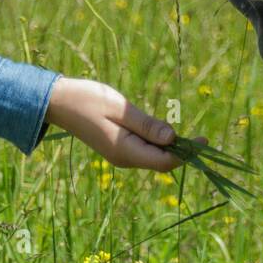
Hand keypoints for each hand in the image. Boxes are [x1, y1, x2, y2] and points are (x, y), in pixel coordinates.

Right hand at [47, 77, 200, 171]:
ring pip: (154, 156)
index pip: (165, 162)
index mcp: (125, 151)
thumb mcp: (121, 109)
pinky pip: (144, 149)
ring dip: (171, 146)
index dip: (187, 153)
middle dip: (182, 151)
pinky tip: (163, 130)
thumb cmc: (88, 100)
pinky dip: (158, 141)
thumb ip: (147, 125)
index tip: (204, 140)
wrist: (59, 102)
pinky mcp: (118, 147)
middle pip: (162, 162)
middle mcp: (125, 158)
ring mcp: (121, 154)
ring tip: (186, 131)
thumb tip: (173, 138)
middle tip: (201, 135)